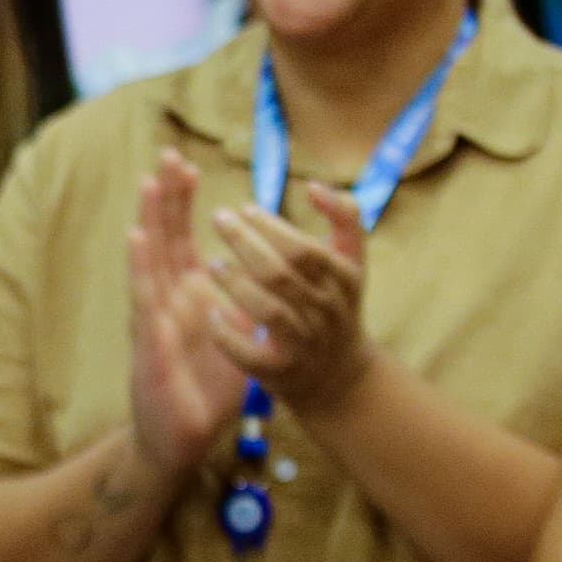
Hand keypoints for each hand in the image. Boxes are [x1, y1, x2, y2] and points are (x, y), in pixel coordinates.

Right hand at [123, 153, 248, 475]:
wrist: (181, 436)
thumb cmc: (208, 390)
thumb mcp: (240, 338)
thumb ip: (250, 305)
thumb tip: (273, 274)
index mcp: (188, 294)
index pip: (182, 237)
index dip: (182, 202)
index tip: (187, 166)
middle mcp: (167, 298)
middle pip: (163, 236)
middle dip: (165, 196)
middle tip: (168, 154)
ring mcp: (155, 316)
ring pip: (149, 258)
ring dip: (149, 218)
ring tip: (148, 182)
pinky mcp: (150, 339)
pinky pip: (144, 296)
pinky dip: (139, 264)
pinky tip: (136, 236)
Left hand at [205, 182, 373, 418]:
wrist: (340, 376)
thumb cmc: (337, 304)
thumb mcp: (351, 263)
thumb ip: (345, 219)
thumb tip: (316, 185)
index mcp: (345, 281)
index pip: (306, 250)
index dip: (274, 227)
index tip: (244, 208)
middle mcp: (327, 313)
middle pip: (282, 275)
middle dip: (246, 244)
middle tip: (218, 218)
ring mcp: (304, 344)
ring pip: (267, 311)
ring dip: (236, 285)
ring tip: (212, 264)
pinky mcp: (281, 372)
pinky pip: (250, 354)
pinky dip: (229, 335)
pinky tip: (210, 315)